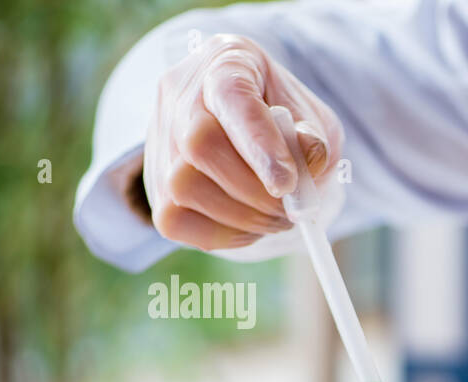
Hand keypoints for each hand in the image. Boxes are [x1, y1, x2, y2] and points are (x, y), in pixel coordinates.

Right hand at [143, 33, 342, 249]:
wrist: (249, 128)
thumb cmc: (284, 119)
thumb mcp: (311, 118)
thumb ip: (313, 137)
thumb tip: (307, 159)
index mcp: (228, 61)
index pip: (233, 97)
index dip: (259, 144)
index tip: (287, 184)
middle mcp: (181, 92)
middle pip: (200, 145)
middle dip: (255, 191)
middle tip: (290, 210)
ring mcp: (160, 136)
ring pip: (183, 186)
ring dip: (240, 217)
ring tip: (273, 217)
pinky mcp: (154, 181)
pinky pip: (174, 219)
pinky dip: (219, 234)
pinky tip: (246, 226)